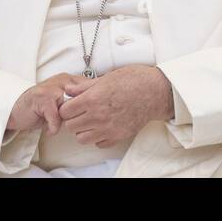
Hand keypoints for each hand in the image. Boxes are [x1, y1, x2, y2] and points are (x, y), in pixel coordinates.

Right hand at [5, 72, 88, 136]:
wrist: (16, 112)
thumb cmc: (41, 109)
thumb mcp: (62, 104)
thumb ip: (77, 104)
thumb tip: (97, 111)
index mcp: (69, 80)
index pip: (91, 87)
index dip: (95, 101)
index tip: (96, 112)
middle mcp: (62, 80)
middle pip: (84, 97)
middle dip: (82, 112)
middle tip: (78, 122)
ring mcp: (52, 87)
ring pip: (70, 106)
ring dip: (67, 119)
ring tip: (61, 125)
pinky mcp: (43, 97)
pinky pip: (56, 114)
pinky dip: (54, 125)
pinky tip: (51, 129)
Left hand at [59, 65, 173, 148]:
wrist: (157, 92)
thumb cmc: (135, 80)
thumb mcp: (108, 76)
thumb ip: (85, 86)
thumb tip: (69, 89)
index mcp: (92, 99)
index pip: (65, 111)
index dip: (67, 107)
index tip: (73, 104)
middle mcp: (97, 116)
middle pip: (70, 126)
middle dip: (73, 118)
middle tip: (82, 111)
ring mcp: (107, 129)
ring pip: (81, 138)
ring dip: (83, 130)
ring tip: (92, 121)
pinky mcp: (117, 136)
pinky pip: (98, 143)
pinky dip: (98, 137)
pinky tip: (104, 126)